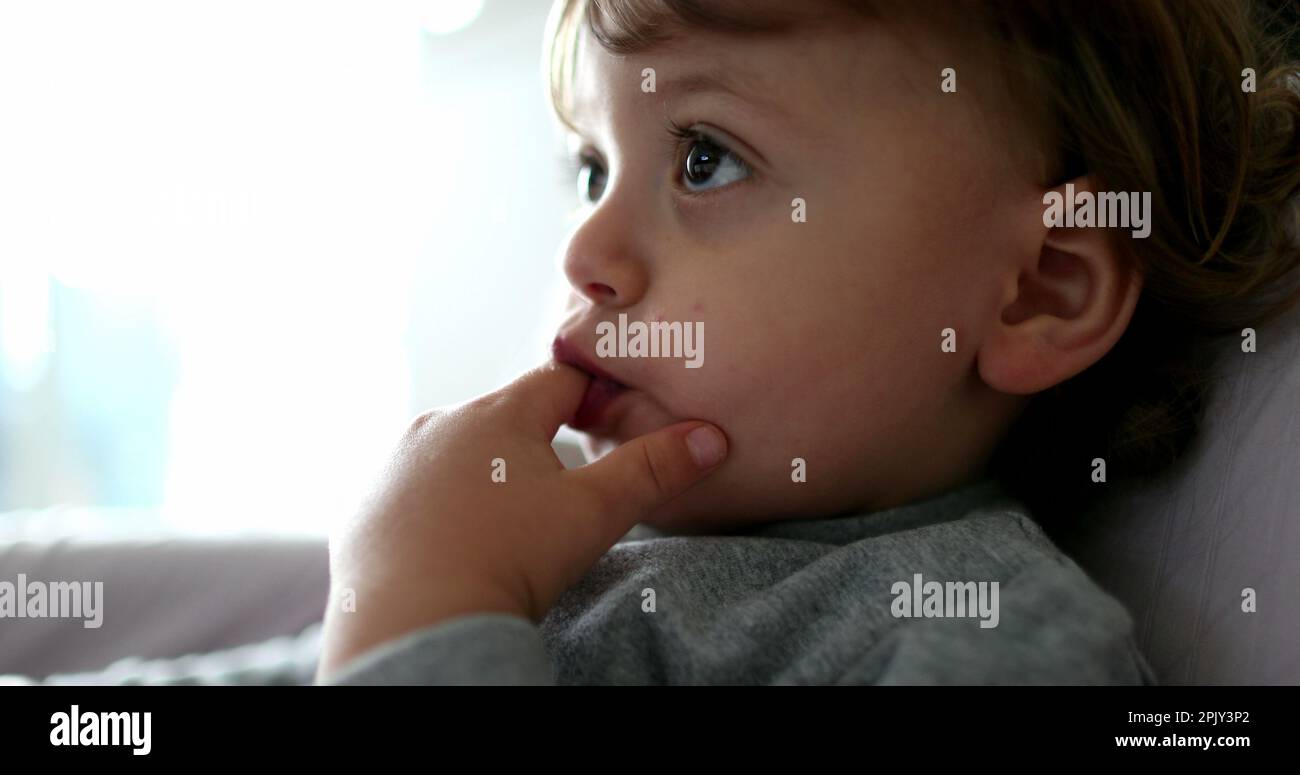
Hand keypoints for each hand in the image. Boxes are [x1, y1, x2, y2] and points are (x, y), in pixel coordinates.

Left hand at [316, 360, 727, 679]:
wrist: (413, 621)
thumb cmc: (508, 560)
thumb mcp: (594, 515)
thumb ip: (653, 469)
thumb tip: (712, 436)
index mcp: (499, 412)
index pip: (560, 380)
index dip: (593, 399)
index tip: (608, 428)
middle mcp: (439, 422)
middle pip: (504, 417)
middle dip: (534, 445)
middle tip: (558, 494)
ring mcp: (394, 463)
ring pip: (454, 453)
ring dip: (480, 475)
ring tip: (503, 524)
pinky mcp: (365, 504)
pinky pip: (409, 491)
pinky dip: (434, 508)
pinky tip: (452, 544)